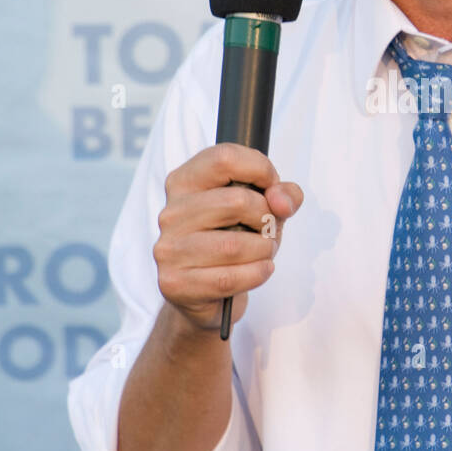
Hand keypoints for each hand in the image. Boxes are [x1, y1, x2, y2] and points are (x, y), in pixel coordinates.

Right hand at [154, 143, 303, 331]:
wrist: (207, 292)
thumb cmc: (236, 239)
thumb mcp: (264, 209)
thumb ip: (283, 195)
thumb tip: (282, 202)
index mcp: (184, 182)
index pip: (225, 158)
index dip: (261, 170)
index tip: (272, 190)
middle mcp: (170, 212)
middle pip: (236, 201)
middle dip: (267, 218)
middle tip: (268, 230)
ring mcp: (168, 249)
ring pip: (234, 245)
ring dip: (264, 250)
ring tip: (264, 252)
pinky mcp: (174, 283)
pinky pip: (228, 278)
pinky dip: (256, 274)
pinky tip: (261, 271)